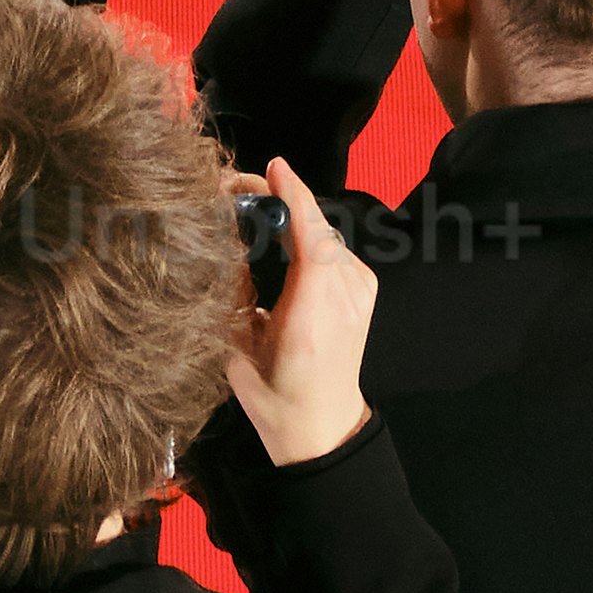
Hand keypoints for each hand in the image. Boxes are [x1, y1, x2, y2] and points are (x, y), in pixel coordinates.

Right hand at [224, 163, 377, 463]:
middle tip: (242, 187)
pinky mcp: (366, 289)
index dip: (294, 199)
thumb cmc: (274, 395)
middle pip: (318, 229)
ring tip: (258, 207)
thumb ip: (235, 296)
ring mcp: (361, 292)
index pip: (310, 240)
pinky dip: (309, 235)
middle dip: (285, 200)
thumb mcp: (238, 348)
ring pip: (326, 235)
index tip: (274, 168)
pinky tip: (283, 235)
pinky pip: (334, 249)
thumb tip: (226, 246)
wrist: (323, 424)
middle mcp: (345, 298)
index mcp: (312, 316)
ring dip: (296, 217)